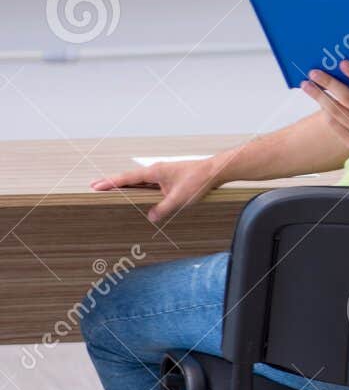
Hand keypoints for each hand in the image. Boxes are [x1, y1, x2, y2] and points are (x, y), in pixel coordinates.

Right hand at [89, 156, 221, 225]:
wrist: (214, 171)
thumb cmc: (198, 181)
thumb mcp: (179, 199)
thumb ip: (163, 209)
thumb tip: (150, 218)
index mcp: (154, 172)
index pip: (127, 178)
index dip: (110, 183)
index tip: (94, 186)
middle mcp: (155, 171)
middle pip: (129, 178)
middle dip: (112, 183)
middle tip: (94, 187)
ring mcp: (162, 174)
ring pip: (138, 181)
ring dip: (124, 186)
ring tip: (109, 191)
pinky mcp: (168, 178)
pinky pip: (148, 184)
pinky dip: (138, 188)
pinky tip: (136, 195)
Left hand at [301, 62, 348, 156]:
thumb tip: (342, 70)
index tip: (342, 63)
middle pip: (347, 99)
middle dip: (329, 83)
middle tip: (313, 73)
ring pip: (336, 112)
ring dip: (319, 96)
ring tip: (307, 85)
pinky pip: (334, 124)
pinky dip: (325, 111)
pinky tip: (319, 101)